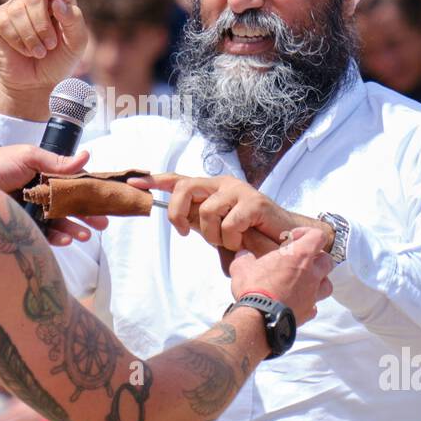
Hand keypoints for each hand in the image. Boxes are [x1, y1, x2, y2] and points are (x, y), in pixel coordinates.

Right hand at [0, 0, 88, 105]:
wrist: (37, 83)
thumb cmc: (59, 60)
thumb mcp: (76, 43)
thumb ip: (73, 21)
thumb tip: (57, 3)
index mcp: (57, 1)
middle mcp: (35, 0)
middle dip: (43, 26)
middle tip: (50, 45)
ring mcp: (15, 8)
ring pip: (18, 11)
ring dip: (31, 37)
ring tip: (38, 52)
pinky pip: (5, 23)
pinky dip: (17, 41)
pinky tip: (23, 50)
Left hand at [0, 144, 108, 246]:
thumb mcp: (28, 157)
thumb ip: (56, 162)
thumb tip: (87, 156)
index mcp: (43, 174)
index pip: (72, 184)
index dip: (89, 192)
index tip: (105, 200)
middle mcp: (39, 193)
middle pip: (69, 205)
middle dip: (87, 214)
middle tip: (103, 224)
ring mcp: (31, 211)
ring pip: (58, 222)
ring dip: (74, 228)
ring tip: (85, 235)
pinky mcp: (22, 227)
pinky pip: (43, 235)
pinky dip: (56, 237)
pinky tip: (66, 239)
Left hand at [128, 172, 329, 252]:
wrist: (285, 238)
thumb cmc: (249, 234)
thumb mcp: (217, 228)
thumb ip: (198, 220)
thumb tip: (176, 219)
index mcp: (212, 188)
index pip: (180, 179)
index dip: (156, 181)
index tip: (135, 183)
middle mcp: (223, 184)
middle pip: (186, 188)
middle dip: (177, 213)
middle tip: (183, 232)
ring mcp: (239, 191)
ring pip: (207, 211)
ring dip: (213, 235)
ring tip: (228, 240)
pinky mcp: (254, 202)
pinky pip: (228, 223)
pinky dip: (231, 239)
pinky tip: (241, 240)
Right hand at [228, 226, 333, 321]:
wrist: (259, 319)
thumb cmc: (254, 289)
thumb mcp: (242, 266)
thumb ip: (245, 257)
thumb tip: (243, 255)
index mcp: (299, 256)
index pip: (318, 236)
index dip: (307, 233)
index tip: (293, 238)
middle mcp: (311, 274)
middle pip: (327, 261)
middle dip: (316, 259)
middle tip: (299, 261)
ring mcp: (312, 295)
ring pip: (327, 284)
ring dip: (318, 281)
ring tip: (303, 282)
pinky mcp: (308, 312)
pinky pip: (314, 306)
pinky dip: (308, 303)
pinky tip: (296, 302)